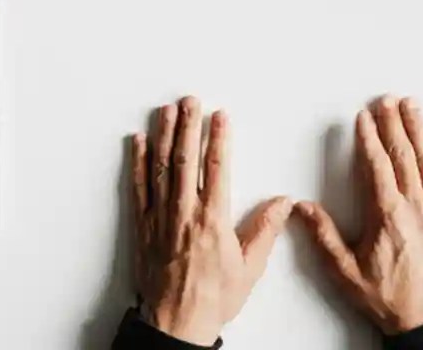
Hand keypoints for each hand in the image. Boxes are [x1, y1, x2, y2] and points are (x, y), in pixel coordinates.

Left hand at [131, 96, 293, 345]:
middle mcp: (184, 213)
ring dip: (163, 135)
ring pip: (160, 167)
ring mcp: (160, 218)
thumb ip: (265, 230)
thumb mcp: (250, 267)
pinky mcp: (143, 226)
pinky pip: (139, 187)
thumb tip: (284, 203)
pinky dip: (138, 162)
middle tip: (190, 100)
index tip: (220, 116)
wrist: (175, 324)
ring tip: (167, 110)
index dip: (218, 138)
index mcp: (212, 220)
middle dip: (188, 125)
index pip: (217, 168)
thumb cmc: (212, 298)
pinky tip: (138, 142)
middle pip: (185, 159)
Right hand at [296, 96, 422, 334]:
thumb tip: (302, 209)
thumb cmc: (389, 299)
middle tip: (386, 100)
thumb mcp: (347, 273)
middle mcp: (416, 207)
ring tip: (411, 105)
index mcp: (388, 216)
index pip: (377, 166)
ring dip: (419, 129)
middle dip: (393, 124)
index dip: (368, 138)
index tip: (363, 117)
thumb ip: (324, 237)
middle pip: (403, 155)